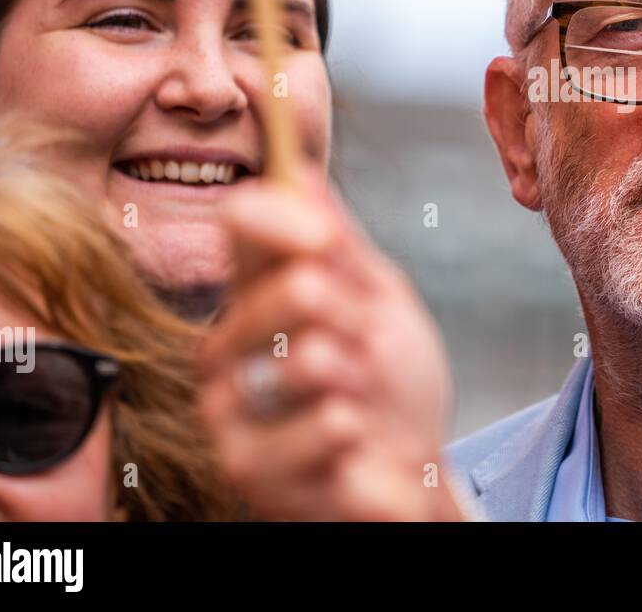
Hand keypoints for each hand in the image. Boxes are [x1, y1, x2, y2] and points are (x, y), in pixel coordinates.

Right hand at [197, 167, 465, 520]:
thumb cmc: (391, 385)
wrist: (411, 471)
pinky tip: (351, 442)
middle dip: (355, 315)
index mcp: (259, 292)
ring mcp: (231, 405)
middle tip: (364, 342)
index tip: (324, 239)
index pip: (243, 228)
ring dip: (361, 377)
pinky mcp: (246, 465)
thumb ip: (340, 244)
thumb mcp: (380, 302)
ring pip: (311, 358)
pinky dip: (357, 429)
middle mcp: (230, 343)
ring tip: (359, 396)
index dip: (282, 220)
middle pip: (289, 287)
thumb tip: (297, 171)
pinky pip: (326, 423)